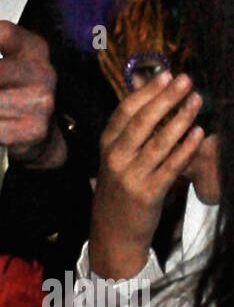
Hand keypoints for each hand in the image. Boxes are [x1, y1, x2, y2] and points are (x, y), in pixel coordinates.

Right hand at [89, 71, 203, 279]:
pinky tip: (199, 133)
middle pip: (142, 121)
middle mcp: (116, 157)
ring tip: (196, 101)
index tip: (166, 74)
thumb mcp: (117, 159)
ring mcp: (131, 176)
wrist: (114, 233)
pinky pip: (171, 166)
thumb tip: (152, 99)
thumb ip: (130, 133)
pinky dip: (186, 148)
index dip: (146, 91)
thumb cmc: (120, 190)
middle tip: (186, 80)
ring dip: (180, 118)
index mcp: (107, 145)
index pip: (125, 111)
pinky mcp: (148, 193)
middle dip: (165, 98)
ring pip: (159, 141)